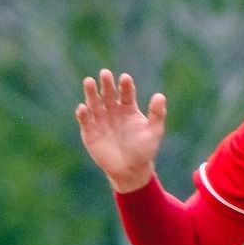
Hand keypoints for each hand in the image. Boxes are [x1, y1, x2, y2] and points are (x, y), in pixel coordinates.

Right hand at [75, 70, 167, 193]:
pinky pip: (85, 120)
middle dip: (106, 84)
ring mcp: (100, 119)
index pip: (126, 93)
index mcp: (128, 108)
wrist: (130, 170)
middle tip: (105, 74)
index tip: (125, 78)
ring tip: (89, 81)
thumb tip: (160, 96)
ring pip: (94, 102)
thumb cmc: (144, 150)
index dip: (125, 85)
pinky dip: (83, 113)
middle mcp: (113, 110)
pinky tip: (83, 108)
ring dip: (91, 92)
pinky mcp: (89, 131)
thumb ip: (157, 114)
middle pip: (108, 93)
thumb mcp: (153, 132)